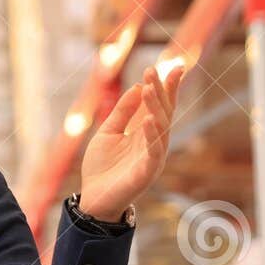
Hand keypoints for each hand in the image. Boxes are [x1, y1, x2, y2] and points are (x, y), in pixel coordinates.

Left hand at [78, 64, 184, 220]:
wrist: (93, 198)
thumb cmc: (102, 166)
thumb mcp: (109, 131)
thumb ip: (122, 112)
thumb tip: (138, 87)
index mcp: (146, 133)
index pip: (160, 106)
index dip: (167, 88)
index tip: (171, 67)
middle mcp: (154, 143)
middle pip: (163, 113)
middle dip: (160, 92)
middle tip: (153, 71)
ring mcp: (152, 158)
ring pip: (160, 129)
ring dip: (155, 108)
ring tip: (148, 89)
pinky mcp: (146, 173)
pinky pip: (153, 152)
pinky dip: (152, 136)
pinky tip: (148, 120)